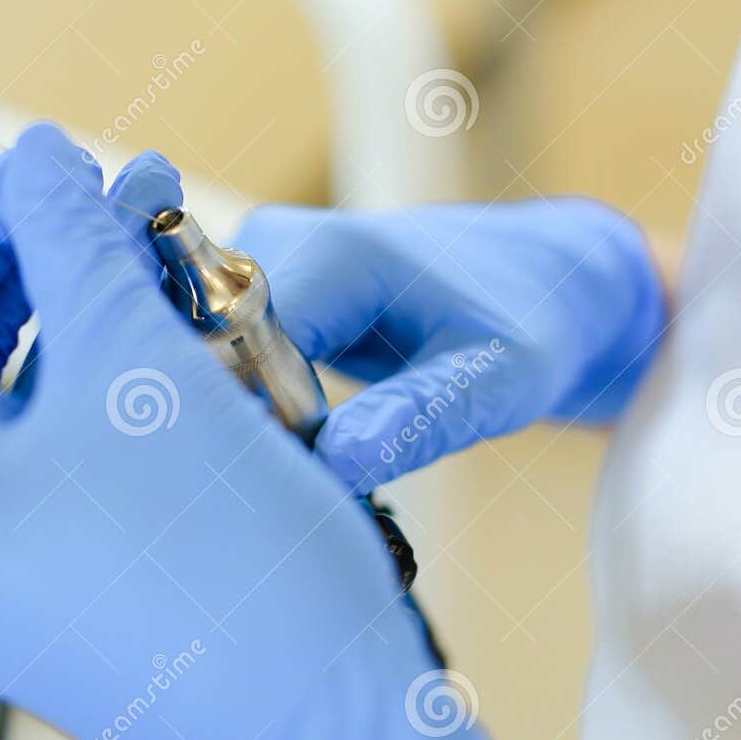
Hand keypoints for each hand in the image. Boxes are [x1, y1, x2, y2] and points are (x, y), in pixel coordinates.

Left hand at [0, 125, 492, 739]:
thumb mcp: (144, 363)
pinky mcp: (68, 618)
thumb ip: (71, 238)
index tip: (51, 157)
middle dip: (48, 264)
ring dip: (92, 327)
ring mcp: (4, 601)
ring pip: (31, 424)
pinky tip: (177, 349)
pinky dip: (114, 406)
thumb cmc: (246, 561)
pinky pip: (70, 479)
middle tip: (121, 189)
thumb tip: (34, 156)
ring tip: (166, 252)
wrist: (341, 731)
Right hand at [232, 198, 664, 491]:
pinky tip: (292, 441)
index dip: (250, 425)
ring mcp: (256, 262)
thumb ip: (418, 418)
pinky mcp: (251, 290)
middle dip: (237, 430)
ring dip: (239, 423)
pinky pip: (215, 357)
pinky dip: (244, 407)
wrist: (538, 280)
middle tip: (293, 496)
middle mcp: (276, 243)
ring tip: (304, 467)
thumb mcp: (498, 382)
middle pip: (205, 354)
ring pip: (202, 360)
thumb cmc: (530, 328)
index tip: (285, 491)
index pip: (233, 349)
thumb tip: (335, 464)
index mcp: (333, 255)